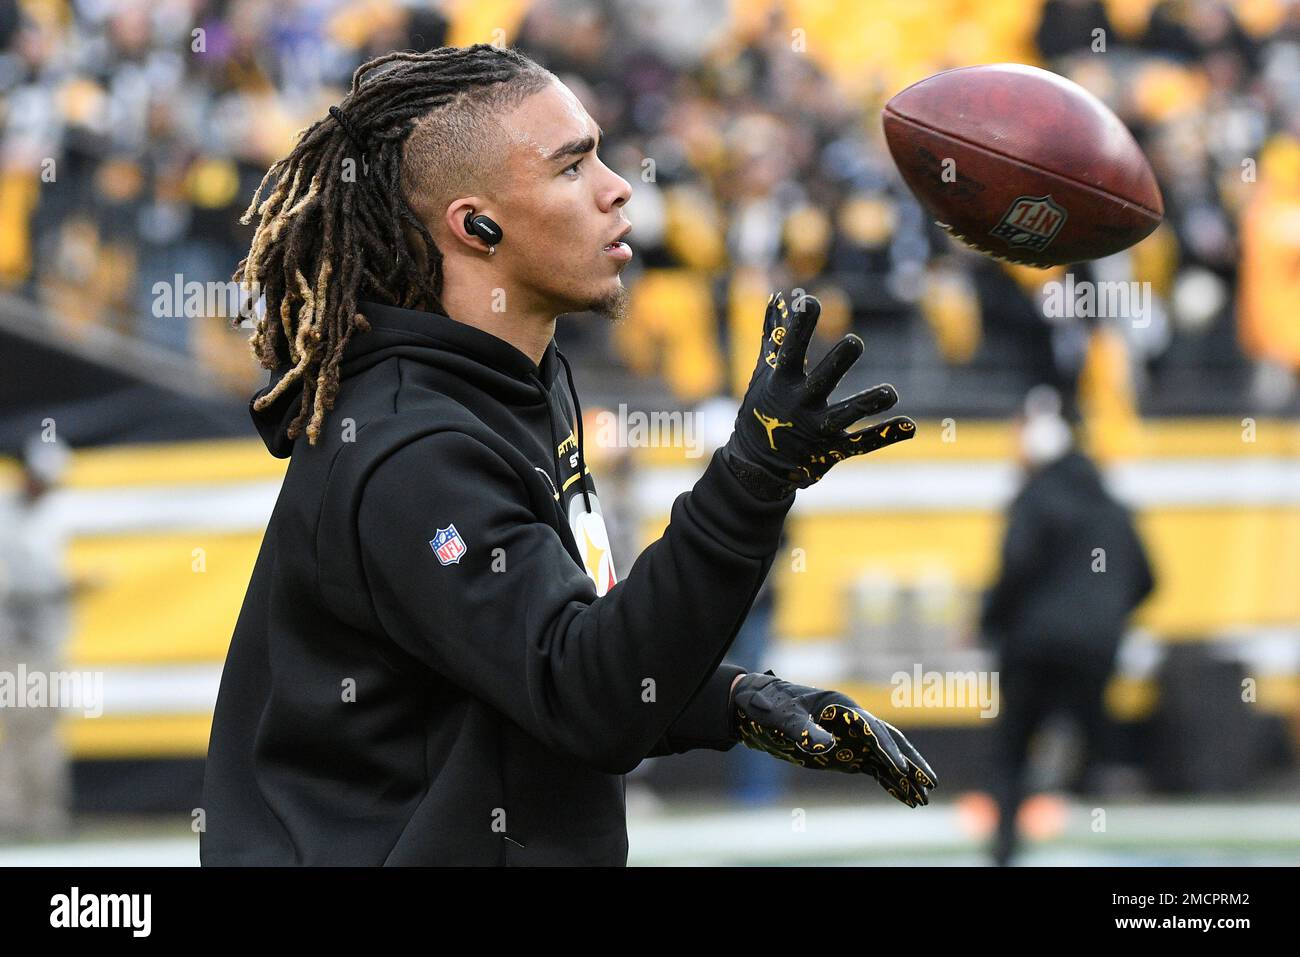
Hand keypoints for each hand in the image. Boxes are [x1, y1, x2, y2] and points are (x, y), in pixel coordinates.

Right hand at [721, 290, 915, 499]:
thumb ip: (774, 336)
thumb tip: (777, 297)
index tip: (810, 302)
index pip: (789, 351)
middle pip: (820, 383)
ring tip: (891, 392)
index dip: (800, 328)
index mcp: (782, 384)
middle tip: (855, 342)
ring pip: (845, 417)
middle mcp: (799, 406)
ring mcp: (816, 430)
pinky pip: (861, 444)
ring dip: (867, 404)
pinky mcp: (832, 451)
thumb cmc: (764, 410)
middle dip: (836, 364)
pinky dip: (885, 435)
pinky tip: (909, 426)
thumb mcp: (765, 374)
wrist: (757, 465)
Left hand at [730, 670, 938, 806]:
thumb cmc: (769, 705)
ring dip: (904, 778)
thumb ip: (805, 730)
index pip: (874, 730)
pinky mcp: (845, 753)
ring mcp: (851, 738)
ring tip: (923, 799)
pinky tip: (904, 797)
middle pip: (891, 742)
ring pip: (885, 759)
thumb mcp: (783, 717)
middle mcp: (854, 721)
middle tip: (930, 783)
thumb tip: (828, 746)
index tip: (901, 770)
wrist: (754, 707)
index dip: (888, 750)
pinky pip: (873, 769)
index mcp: (844, 707)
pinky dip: (889, 783)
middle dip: (911, 763)